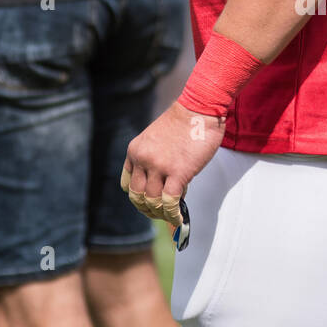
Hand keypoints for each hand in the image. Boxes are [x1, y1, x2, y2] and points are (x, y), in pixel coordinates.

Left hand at [120, 101, 224, 226]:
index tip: (148, 202)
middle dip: (147, 209)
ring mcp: (159, 167)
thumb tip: (165, 185)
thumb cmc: (184, 122)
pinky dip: (173, 214)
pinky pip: (170, 202)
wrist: (199, 108)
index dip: (137, 197)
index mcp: (134, 151)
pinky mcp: (178, 173)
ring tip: (172, 216)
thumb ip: (154, 159)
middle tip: (159, 214)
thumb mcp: (156, 138)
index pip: (127, 184)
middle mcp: (142, 160)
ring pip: (153, 201)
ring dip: (161, 213)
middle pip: (138, 196)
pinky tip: (180, 218)